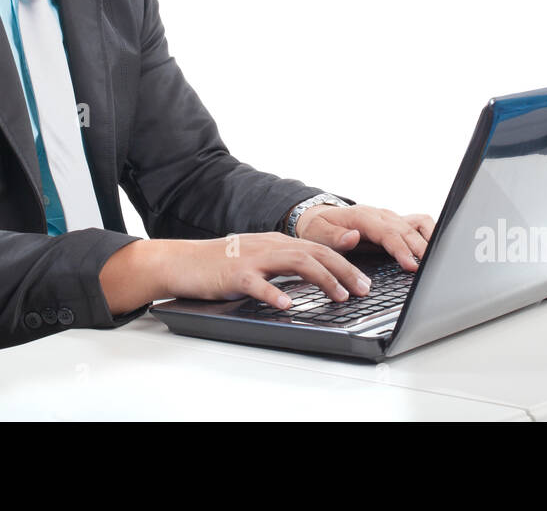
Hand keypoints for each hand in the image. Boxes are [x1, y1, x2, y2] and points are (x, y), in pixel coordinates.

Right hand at [158, 233, 373, 309]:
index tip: (364, 280)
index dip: (344, 263)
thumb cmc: (219, 264)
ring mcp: (252, 259)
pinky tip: (288, 304)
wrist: (183, 262)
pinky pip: (258, 284)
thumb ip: (284, 263)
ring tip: (339, 296)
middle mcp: (269, 246)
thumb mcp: (258, 258)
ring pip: (295, 262)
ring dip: (322, 279)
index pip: (318, 249)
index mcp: (276, 242)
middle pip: (314, 253)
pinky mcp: (235, 275)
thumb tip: (314, 274)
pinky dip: (274, 293)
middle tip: (363, 289)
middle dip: (343, 270)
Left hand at [295, 204, 435, 271]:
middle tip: (429, 269)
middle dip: (420, 249)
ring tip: (436, 260)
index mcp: (362, 216)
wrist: (320, 218)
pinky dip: (430, 233)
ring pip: (417, 224)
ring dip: (428, 239)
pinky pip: (419, 223)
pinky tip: (434, 249)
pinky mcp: (395, 223)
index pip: (387, 232)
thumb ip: (335, 237)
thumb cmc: (320, 228)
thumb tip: (353, 237)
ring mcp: (390, 217)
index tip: (410, 265)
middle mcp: (380, 214)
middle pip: (406, 230)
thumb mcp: (318, 233)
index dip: (401, 249)